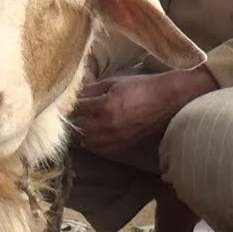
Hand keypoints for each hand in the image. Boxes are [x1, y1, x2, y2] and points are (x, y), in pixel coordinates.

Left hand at [71, 69, 217, 156]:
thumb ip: (91, 90)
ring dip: (81, 133)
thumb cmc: (142, 87)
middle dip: (72, 121)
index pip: (75, 109)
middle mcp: (108, 125)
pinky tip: (94, 133)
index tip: (62, 103)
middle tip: (69, 115)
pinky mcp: (123, 145)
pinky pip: (99, 149)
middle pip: (77, 128)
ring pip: (86, 142)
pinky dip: (92, 142)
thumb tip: (73, 95)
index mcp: (105, 106)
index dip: (67, 106)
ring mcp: (115, 138)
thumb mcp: (114, 82)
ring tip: (81, 124)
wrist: (169, 99)